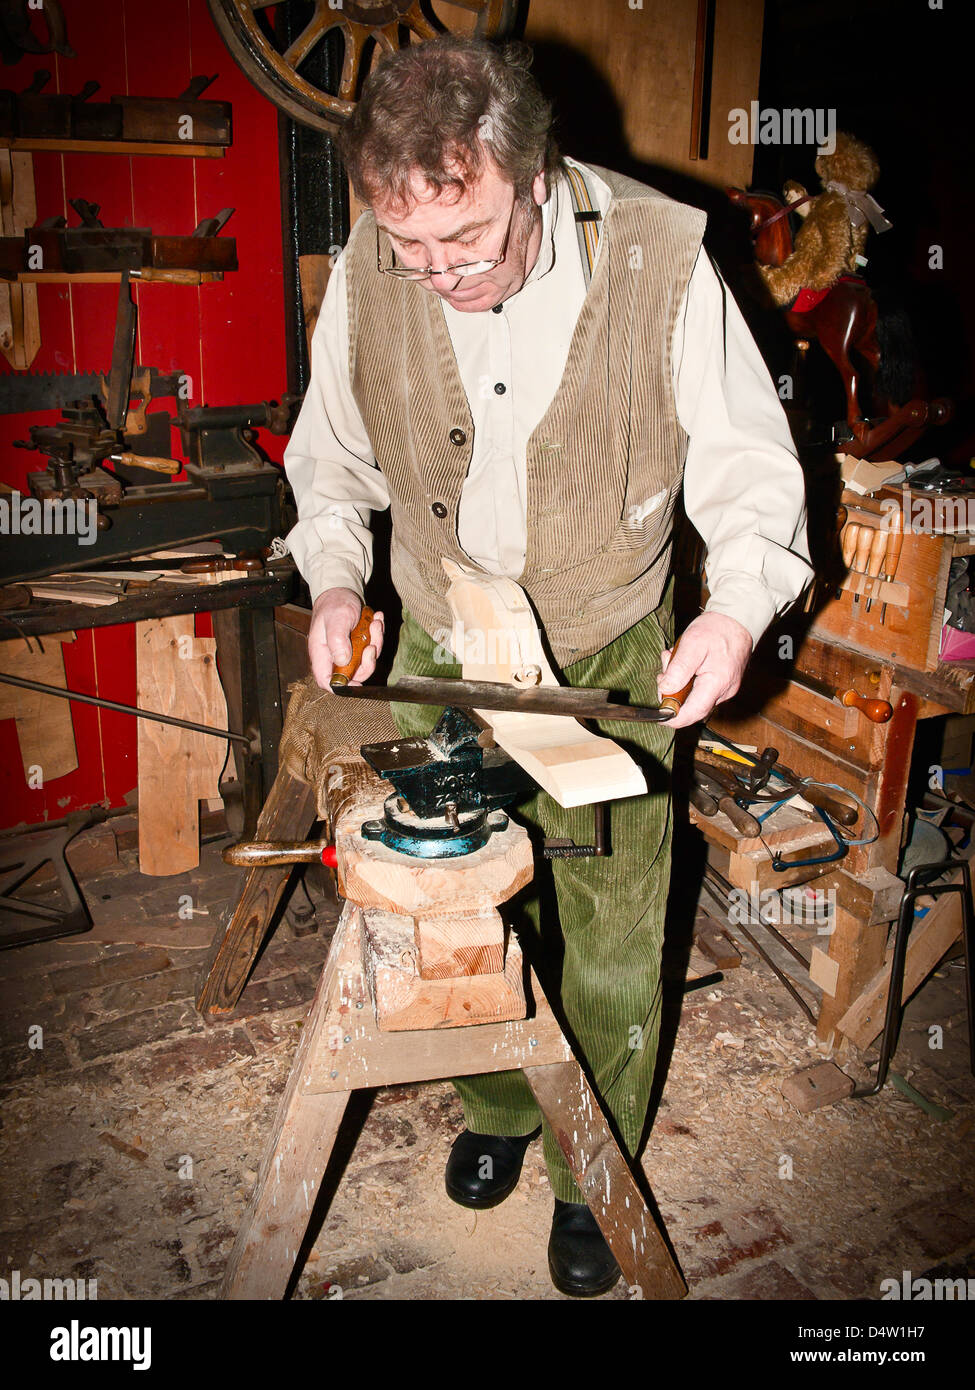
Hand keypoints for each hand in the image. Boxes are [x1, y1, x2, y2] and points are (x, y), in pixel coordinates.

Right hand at [308, 587, 384, 688]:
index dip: (341, 687)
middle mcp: (334, 656)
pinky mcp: (358, 644)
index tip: (357, 682)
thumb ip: (337, 641)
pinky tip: (376, 619)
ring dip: (375, 643)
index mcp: (322, 654)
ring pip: (366, 660)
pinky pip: (372, 647)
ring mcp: (348, 651)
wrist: (341, 591)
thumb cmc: (333, 604)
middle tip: (372, 643)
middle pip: (352, 674)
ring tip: (375, 623)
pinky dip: (377, 635)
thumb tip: (343, 661)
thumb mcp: (336, 619)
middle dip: (367, 661)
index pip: (326, 681)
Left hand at [657, 612, 752, 729]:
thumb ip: (677, 670)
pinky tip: (685, 660)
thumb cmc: (716, 629)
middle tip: (665, 667)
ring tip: (674, 656)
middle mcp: (724, 691)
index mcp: (716, 684)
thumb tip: (665, 690)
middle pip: (692, 705)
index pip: (692, 714)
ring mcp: (726, 688)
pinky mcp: (724, 682)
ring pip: (695, 696)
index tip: (658, 715)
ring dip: (679, 681)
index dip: (673, 718)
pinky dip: (689, 677)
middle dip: (673, 691)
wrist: (737, 618)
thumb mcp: (691, 645)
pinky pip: (702, 687)